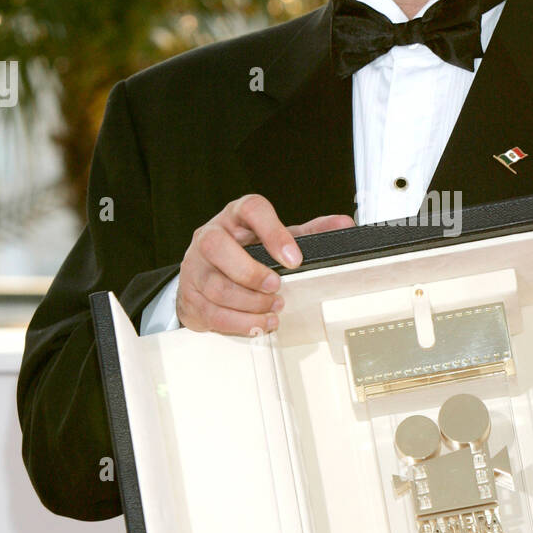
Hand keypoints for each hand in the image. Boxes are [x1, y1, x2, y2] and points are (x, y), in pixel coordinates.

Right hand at [176, 193, 353, 333]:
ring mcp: (196, 267)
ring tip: (273, 308)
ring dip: (250, 304)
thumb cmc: (244, 251)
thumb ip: (309, 233)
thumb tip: (343, 225)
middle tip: (277, 287)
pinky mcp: (190, 296)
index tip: (294, 257)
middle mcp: (210, 237)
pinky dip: (240, 323)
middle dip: (251, 272)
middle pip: (217, 247)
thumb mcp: (276, 238)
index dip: (273, 231)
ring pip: (216, 286)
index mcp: (235, 217)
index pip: (250, 209)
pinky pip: (211, 313)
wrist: (206, 272)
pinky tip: (259, 323)